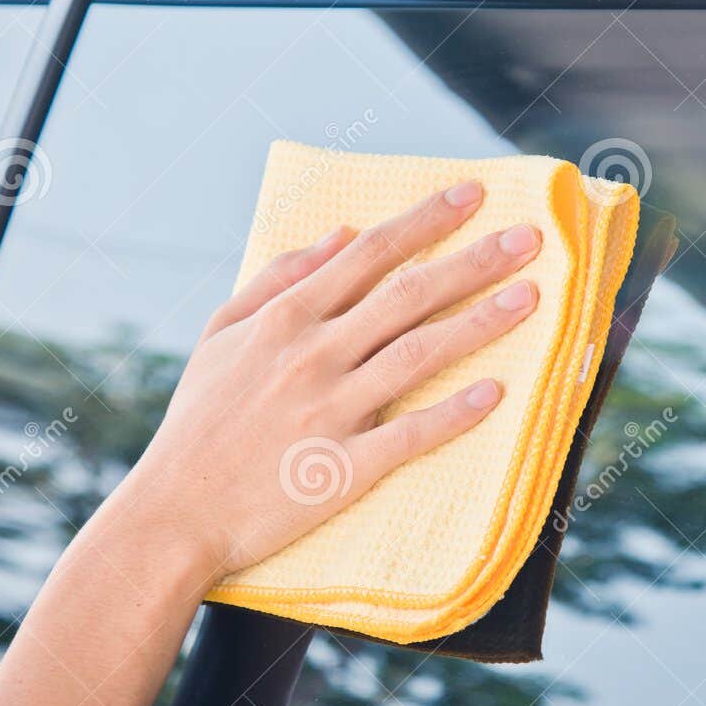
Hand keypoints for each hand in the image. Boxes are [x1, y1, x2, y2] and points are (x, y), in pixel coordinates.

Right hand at [124, 180, 542, 577]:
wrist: (176, 511)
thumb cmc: (200, 421)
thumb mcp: (222, 333)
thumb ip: (278, 278)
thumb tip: (339, 234)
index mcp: (286, 317)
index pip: (370, 253)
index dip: (426, 220)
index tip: (474, 194)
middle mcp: (313, 354)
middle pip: (407, 294)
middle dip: (473, 260)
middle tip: (528, 237)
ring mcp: (330, 410)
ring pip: (418, 354)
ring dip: (478, 323)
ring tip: (529, 298)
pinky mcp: (343, 467)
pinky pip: (408, 435)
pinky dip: (451, 414)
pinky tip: (494, 394)